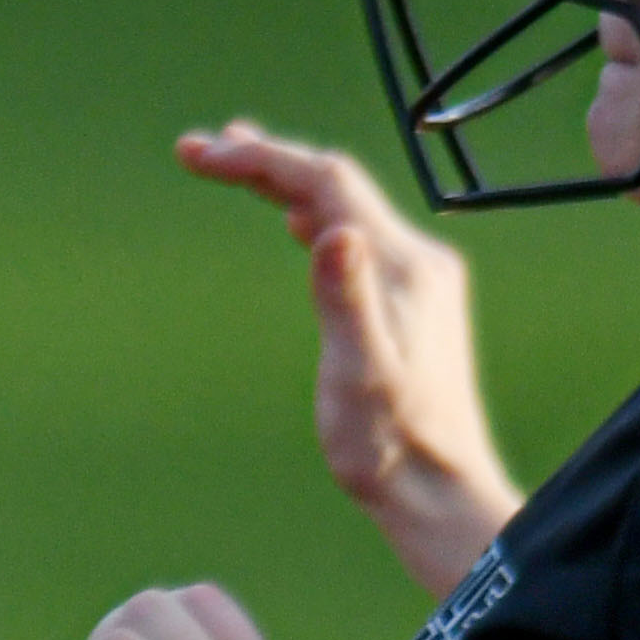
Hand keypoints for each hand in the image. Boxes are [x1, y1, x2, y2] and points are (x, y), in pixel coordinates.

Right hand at [179, 121, 520, 600]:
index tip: (203, 153)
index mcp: (402, 266)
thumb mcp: (359, 373)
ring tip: (238, 165)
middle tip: (201, 148)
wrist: (438, 491)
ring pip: (345, 211)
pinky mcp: (412, 306)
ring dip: (288, 185)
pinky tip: (296, 227)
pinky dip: (314, 220)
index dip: (263, 158)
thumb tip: (332, 231)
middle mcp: (417, 261)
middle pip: (335, 186)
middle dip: (268, 161)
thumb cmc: (389, 446)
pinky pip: (358, 242)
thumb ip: (346, 300)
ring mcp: (418, 282)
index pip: (326, 183)